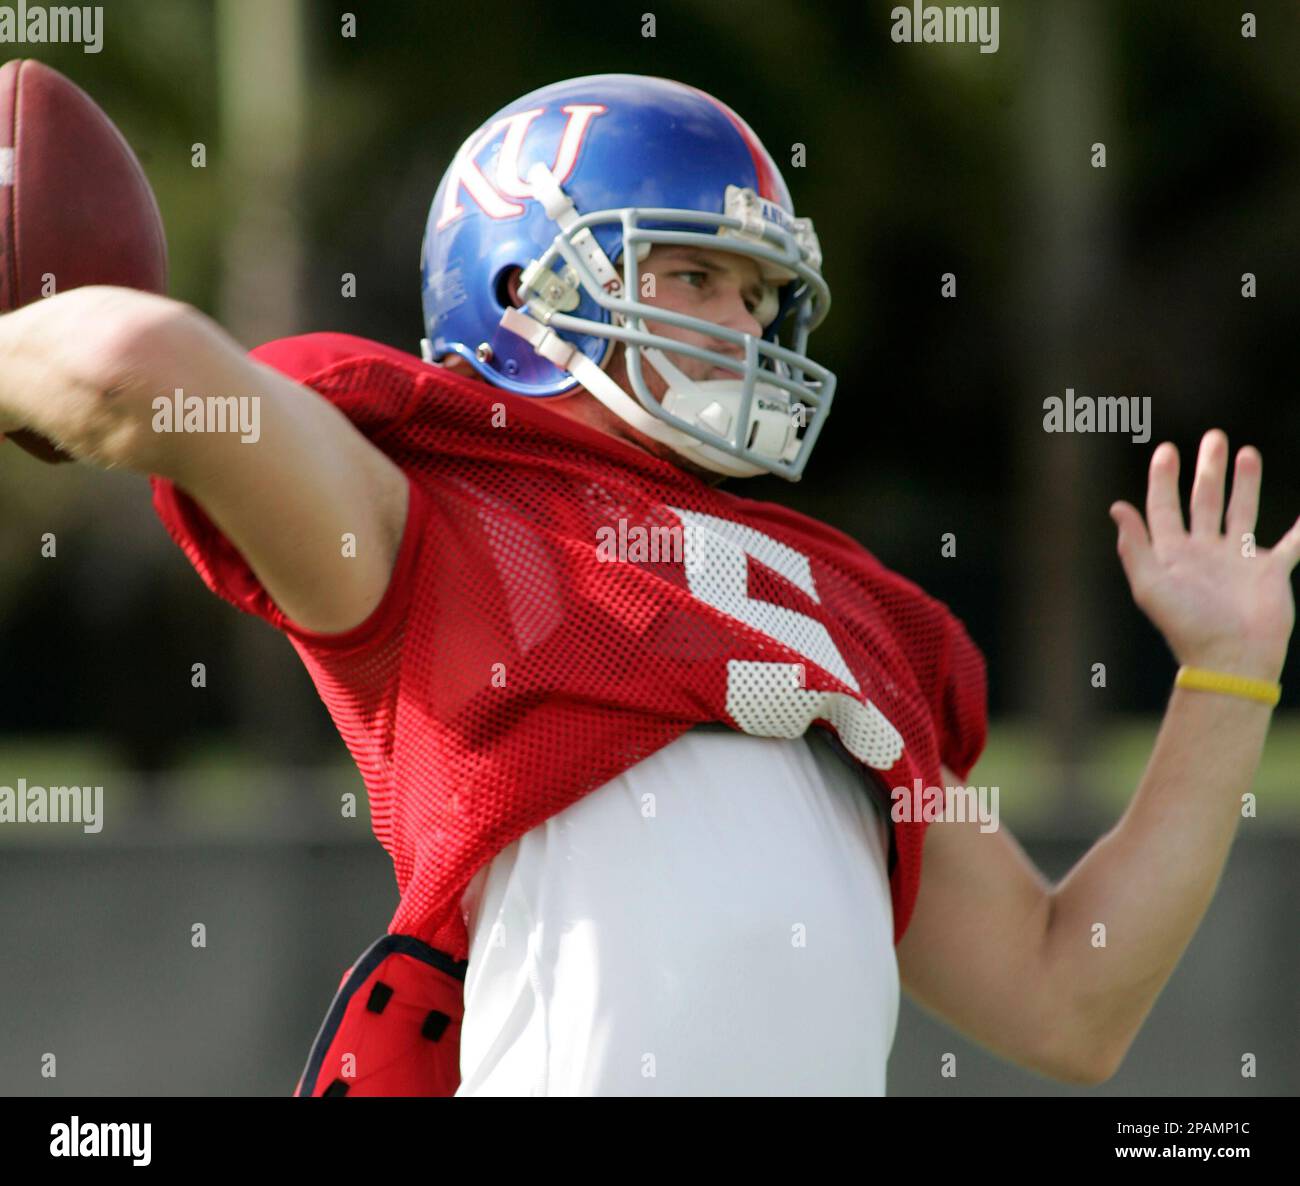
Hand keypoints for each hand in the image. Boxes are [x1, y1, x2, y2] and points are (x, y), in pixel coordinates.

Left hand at [1109, 429, 1298, 683]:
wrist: (1231, 659)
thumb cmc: (1187, 626)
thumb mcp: (1150, 586)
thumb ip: (1135, 547)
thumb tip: (1116, 507)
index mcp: (1173, 555)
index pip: (1165, 508)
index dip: (1164, 480)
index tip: (1166, 451)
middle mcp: (1204, 553)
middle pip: (1205, 501)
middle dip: (1208, 470)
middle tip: (1213, 436)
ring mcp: (1238, 561)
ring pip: (1242, 512)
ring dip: (1245, 483)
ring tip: (1246, 452)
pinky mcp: (1269, 572)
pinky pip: (1292, 543)